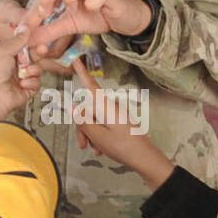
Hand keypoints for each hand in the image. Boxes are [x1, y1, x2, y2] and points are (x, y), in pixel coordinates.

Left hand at [0, 38, 40, 122]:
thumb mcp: (2, 50)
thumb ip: (17, 39)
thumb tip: (25, 28)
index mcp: (5, 56)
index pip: (22, 46)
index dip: (30, 42)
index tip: (37, 37)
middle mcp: (13, 67)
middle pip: (32, 56)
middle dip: (37, 53)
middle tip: (41, 50)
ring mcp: (20, 79)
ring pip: (37, 69)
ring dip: (33, 69)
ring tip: (24, 72)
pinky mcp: (26, 90)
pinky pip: (37, 82)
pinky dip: (31, 82)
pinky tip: (22, 83)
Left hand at [20, 0, 151, 50]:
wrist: (124, 19)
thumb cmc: (97, 14)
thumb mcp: (69, 24)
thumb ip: (49, 30)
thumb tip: (28, 39)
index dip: (37, 2)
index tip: (30, 23)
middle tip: (46, 13)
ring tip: (74, 9)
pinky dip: (93, 4)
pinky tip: (95, 11)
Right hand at [71, 58, 172, 187]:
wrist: (144, 158)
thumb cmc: (123, 146)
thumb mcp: (98, 136)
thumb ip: (83, 121)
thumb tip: (73, 108)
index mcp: (106, 106)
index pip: (90, 85)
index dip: (82, 73)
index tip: (76, 59)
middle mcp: (111, 106)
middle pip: (88, 110)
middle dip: (83, 127)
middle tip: (82, 145)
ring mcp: (116, 114)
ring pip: (94, 120)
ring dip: (91, 134)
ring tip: (95, 150)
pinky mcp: (119, 122)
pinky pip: (103, 124)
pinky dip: (99, 136)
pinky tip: (101, 149)